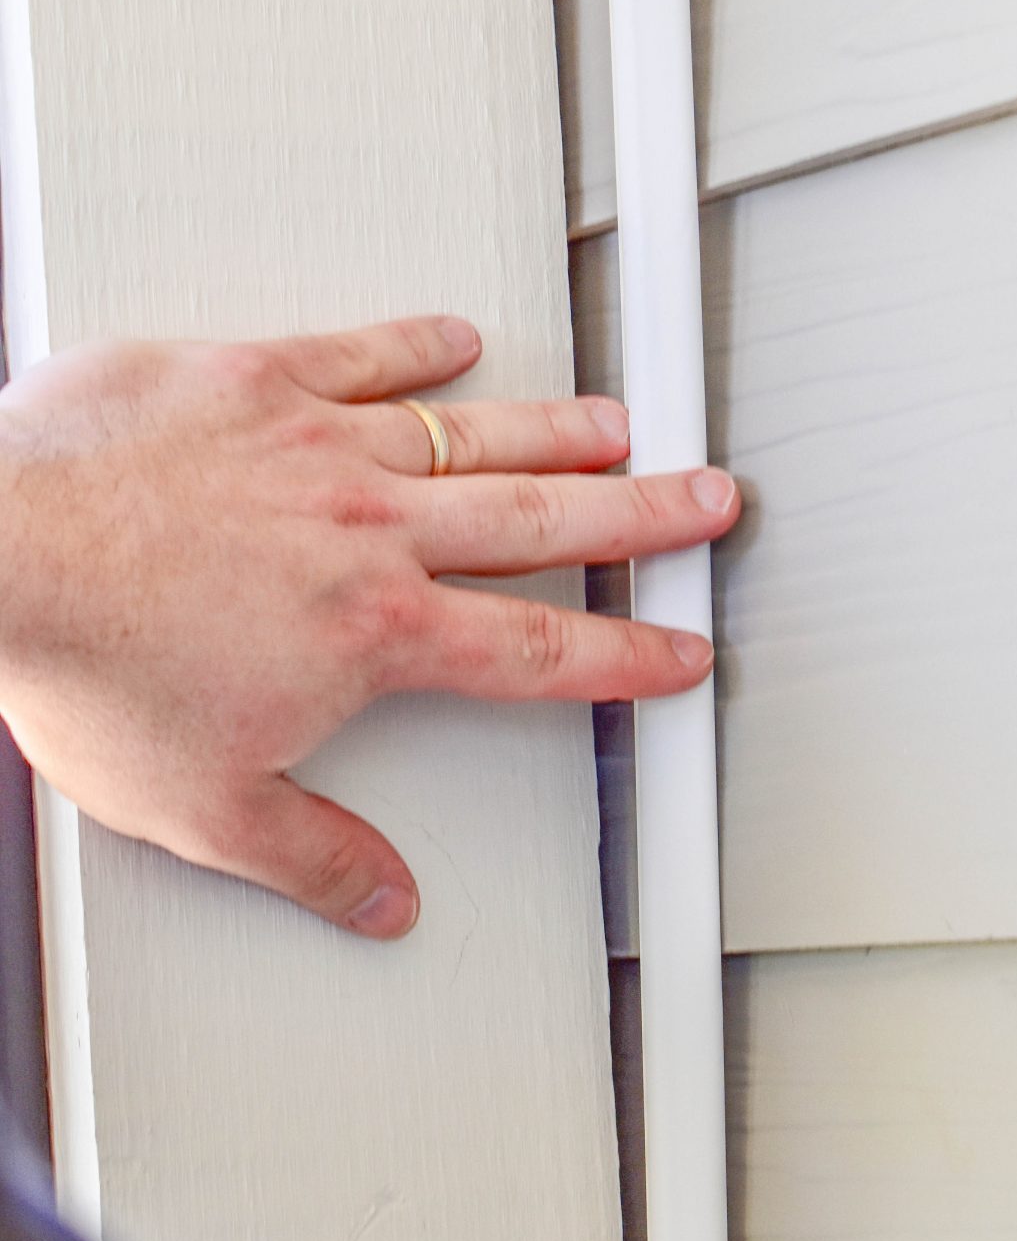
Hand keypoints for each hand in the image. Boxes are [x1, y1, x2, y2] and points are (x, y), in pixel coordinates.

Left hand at [0, 317, 738, 936]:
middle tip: (708, 502)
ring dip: (562, 430)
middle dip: (642, 519)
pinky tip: (457, 338)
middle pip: (545, 523)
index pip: (537, 652)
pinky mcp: (255, 378)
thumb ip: (312, 856)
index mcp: (376, 633)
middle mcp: (371, 530)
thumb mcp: (203, 807)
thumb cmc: (84, 666)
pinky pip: (362, 353)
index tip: (676, 653)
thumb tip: (382, 902)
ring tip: (623, 425)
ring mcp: (320, 443)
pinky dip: (417, 347)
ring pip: (477, 431)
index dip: (623, 658)